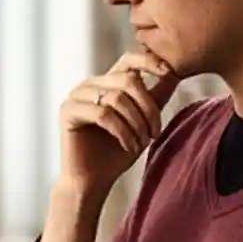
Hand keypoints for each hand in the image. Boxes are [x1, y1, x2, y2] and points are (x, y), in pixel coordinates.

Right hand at [57, 49, 179, 190]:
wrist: (93, 181)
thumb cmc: (116, 153)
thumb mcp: (143, 121)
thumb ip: (155, 97)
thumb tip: (174, 72)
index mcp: (106, 82)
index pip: (129, 59)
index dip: (149, 61)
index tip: (168, 72)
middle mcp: (90, 85)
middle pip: (127, 80)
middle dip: (148, 107)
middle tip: (155, 132)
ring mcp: (76, 96)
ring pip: (117, 98)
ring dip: (136, 123)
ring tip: (142, 143)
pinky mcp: (68, 112)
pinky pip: (103, 114)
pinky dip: (122, 132)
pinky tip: (129, 146)